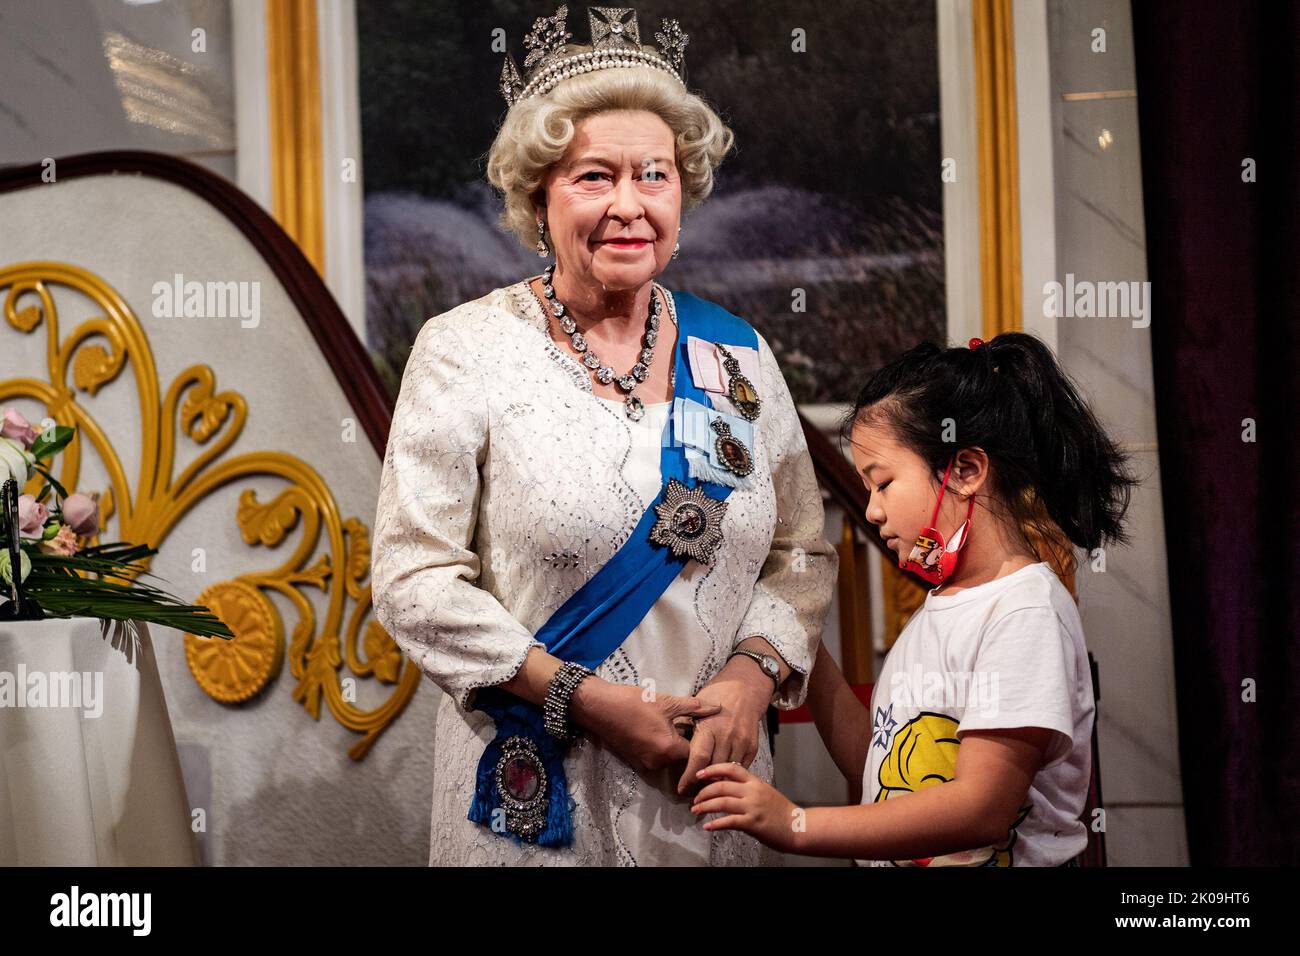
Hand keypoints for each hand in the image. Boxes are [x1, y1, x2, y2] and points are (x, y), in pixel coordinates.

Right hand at [572, 678, 721, 773]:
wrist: (600, 707)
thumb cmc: (635, 702)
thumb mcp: (667, 702)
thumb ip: (695, 708)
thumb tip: (717, 709)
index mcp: (669, 749)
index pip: (697, 752)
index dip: (701, 738)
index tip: (701, 726)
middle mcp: (659, 763)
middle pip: (683, 758)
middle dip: (688, 742)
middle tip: (688, 723)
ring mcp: (646, 764)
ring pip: (670, 758)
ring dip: (674, 744)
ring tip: (672, 724)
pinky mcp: (636, 762)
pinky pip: (656, 757)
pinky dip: (660, 746)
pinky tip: (657, 729)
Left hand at [675, 661, 771, 794]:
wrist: (745, 689)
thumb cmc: (716, 697)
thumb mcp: (697, 707)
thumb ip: (686, 726)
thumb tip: (669, 744)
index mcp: (709, 727)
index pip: (698, 758)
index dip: (689, 777)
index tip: (681, 789)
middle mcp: (726, 736)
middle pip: (713, 769)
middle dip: (702, 784)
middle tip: (692, 793)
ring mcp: (741, 741)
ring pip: (728, 771)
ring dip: (717, 782)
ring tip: (706, 790)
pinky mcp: (752, 746)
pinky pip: (741, 767)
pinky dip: (731, 774)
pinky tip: (723, 778)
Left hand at [691, 761, 801, 852]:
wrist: (798, 827)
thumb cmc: (781, 811)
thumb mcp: (764, 791)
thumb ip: (747, 787)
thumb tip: (725, 785)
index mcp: (755, 782)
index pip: (730, 768)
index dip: (712, 769)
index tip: (700, 774)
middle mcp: (753, 791)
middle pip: (721, 786)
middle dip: (703, 792)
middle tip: (695, 799)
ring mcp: (752, 807)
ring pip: (721, 802)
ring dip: (705, 806)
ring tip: (696, 811)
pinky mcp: (753, 823)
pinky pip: (729, 822)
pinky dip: (715, 824)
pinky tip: (708, 826)